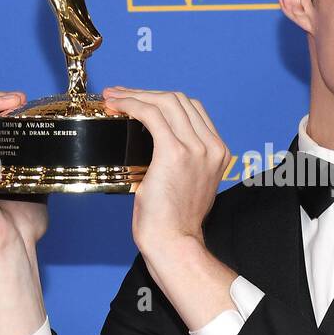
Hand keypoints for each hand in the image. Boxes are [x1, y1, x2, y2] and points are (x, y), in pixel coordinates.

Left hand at [100, 86, 229, 250]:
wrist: (174, 242)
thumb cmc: (175, 221)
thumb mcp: (189, 184)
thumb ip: (184, 161)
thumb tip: (156, 144)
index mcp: (218, 152)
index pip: (192, 109)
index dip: (163, 99)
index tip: (140, 101)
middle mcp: (212, 146)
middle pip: (180, 100)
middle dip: (147, 92)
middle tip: (121, 95)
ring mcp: (196, 148)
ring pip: (166, 102)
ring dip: (136, 95)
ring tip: (115, 97)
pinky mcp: (174, 153)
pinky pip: (151, 114)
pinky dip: (132, 105)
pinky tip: (118, 106)